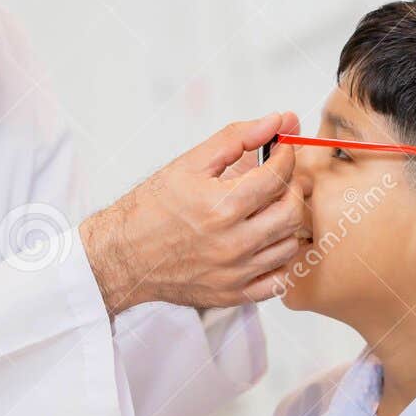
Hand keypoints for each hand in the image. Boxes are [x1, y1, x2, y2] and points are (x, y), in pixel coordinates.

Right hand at [79, 111, 302, 314]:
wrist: (122, 255)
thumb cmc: (151, 209)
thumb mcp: (188, 164)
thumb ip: (235, 139)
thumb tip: (276, 121)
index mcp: (220, 206)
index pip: (278, 176)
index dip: (286, 155)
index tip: (282, 149)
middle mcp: (231, 243)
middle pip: (292, 212)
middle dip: (294, 187)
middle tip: (283, 177)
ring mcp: (234, 273)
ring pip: (290, 245)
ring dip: (288, 222)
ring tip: (271, 207)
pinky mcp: (232, 294)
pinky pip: (279, 280)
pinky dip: (281, 260)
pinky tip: (266, 243)